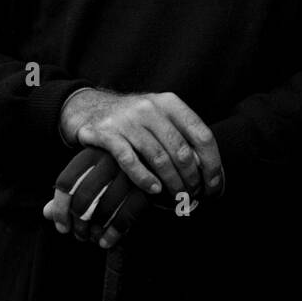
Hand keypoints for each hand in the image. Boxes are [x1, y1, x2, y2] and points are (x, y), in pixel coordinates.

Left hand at [44, 147, 152, 248]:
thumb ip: (71, 190)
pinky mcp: (148, 185)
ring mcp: (130, 171)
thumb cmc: (120, 165)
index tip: (62, 228)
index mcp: (93, 151)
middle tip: (79, 235)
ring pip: (104, 208)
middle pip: (83, 197)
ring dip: (94, 230)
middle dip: (78, 223)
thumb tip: (45, 213)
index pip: (66, 181)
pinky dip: (114, 233)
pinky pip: (126, 215)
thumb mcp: (94, 169)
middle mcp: (109, 158)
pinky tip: (107, 242)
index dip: (60, 209)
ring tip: (92, 239)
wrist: (160, 153)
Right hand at [59, 89, 222, 197]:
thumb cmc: (131, 119)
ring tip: (177, 198)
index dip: (212, 163)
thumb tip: (207, 168)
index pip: (202, 134)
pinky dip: (144, 178)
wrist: (87, 108)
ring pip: (159, 158)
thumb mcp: (158, 117)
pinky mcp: (106, 134)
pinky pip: (130, 161)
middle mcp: (150, 108)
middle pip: (181, 150)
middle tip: (193, 195)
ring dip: (172, 183)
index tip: (214, 185)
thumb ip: (180, 134)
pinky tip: (154, 190)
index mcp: (169, 103)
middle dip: (191, 178)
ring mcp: (127, 120)